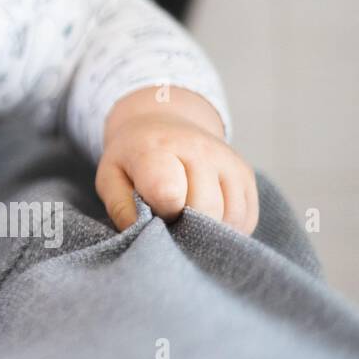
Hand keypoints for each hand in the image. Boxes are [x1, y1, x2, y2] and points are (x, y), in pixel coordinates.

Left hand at [96, 105, 258, 235]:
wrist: (161, 123)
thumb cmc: (133, 158)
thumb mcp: (110, 177)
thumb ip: (121, 207)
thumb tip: (140, 235)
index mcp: (158, 148)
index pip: (169, 193)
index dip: (161, 213)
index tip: (153, 210)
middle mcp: (200, 149)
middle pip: (206, 209)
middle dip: (186, 225)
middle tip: (170, 217)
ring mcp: (228, 160)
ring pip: (230, 217)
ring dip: (209, 230)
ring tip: (187, 217)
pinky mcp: (246, 174)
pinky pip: (247, 217)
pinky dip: (228, 228)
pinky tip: (207, 218)